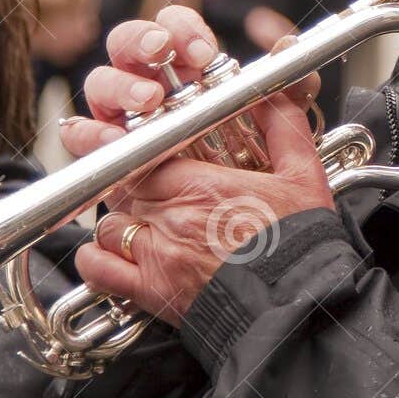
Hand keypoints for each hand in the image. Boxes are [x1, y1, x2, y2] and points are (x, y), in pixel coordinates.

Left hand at [60, 6, 327, 322]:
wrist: (298, 305)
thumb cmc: (300, 245)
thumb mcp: (302, 175)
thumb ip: (282, 127)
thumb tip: (273, 92)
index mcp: (198, 184)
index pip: (144, 152)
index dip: (143, 153)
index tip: (152, 157)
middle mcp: (169, 216)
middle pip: (123, 186)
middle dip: (134, 187)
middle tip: (155, 194)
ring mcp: (155, 255)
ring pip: (107, 224)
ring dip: (119, 223)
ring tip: (142, 227)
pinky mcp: (151, 293)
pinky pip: (99, 270)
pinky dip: (96, 261)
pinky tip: (111, 257)